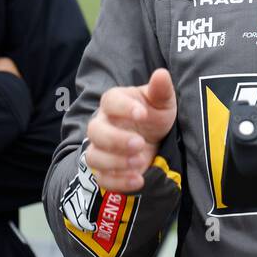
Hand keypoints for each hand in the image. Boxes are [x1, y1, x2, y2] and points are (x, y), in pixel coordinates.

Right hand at [84, 69, 176, 193]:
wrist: (154, 140)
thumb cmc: (153, 116)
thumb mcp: (162, 102)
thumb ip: (160, 90)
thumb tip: (161, 74)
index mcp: (114, 103)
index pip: (109, 101)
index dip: (123, 107)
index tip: (142, 114)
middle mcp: (102, 125)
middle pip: (95, 131)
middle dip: (116, 140)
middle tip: (140, 143)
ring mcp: (100, 148)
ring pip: (94, 157)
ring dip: (116, 162)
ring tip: (140, 163)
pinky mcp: (105, 170)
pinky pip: (102, 178)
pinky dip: (118, 182)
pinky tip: (138, 180)